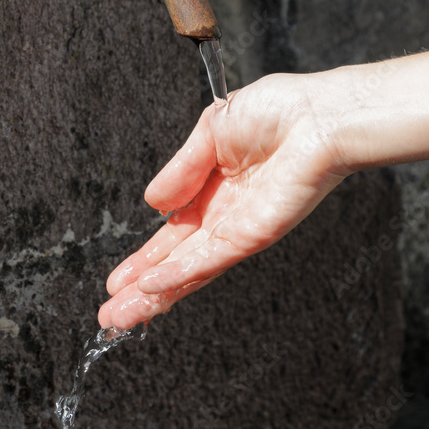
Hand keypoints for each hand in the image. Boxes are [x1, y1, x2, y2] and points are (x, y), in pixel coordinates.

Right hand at [98, 72, 352, 329]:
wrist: (318, 113)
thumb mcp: (211, 130)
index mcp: (213, 191)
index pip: (172, 236)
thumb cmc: (279, 110)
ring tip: (119, 318)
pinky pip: (209, 258)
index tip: (118, 281)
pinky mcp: (254, 234)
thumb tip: (152, 202)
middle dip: (140, 291)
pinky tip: (151, 287)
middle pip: (175, 263)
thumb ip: (181, 169)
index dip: (145, 260)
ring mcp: (239, 231)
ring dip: (152, 295)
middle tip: (109, 316)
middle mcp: (225, 219)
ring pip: (188, 271)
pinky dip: (179, 273)